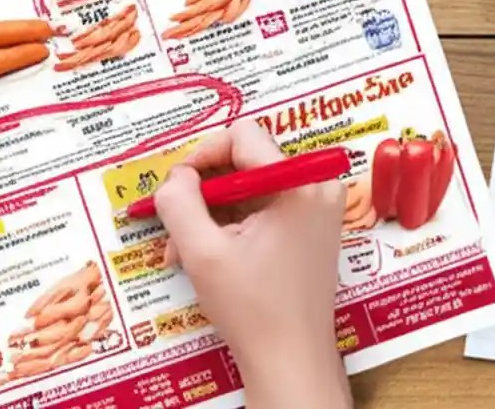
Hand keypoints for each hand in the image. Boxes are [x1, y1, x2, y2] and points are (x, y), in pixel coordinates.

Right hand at [155, 121, 350, 408]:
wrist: (291, 358)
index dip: (203, 155)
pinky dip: (234, 224)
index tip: (179, 186)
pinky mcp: (313, 225)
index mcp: (299, 184)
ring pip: (251, 186)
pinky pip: (266, 206)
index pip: (242, 136)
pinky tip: (210, 254)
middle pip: (246, 160)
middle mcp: (318, 186)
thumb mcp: (202, 253)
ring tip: (186, 249)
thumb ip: (179, 203)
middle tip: (177, 225)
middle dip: (205, 193)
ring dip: (214, 213)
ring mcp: (319, 206)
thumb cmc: (254, 311)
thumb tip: (175, 176)